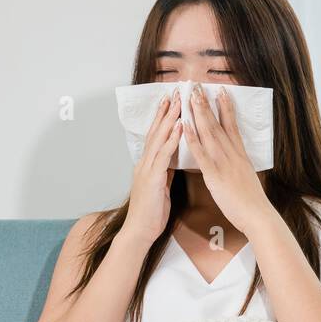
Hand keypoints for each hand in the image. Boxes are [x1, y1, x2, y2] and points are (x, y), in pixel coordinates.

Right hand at [123, 91, 181, 245]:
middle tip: (175, 90)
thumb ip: (164, 172)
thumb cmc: (151, 213)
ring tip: (178, 101)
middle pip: (156, 130)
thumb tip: (172, 161)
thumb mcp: (160, 187)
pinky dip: (172, 139)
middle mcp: (145, 162)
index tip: (172, 101)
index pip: (157, 136)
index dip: (164, 118)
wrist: (140, 231)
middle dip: (166, 110)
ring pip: (159, 138)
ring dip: (169, 118)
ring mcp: (147, 168)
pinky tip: (180, 126)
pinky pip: (164, 154)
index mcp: (149, 164)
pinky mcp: (152, 177)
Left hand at [182, 83, 274, 236]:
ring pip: (210, 133)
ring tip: (191, 96)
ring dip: (199, 113)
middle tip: (198, 86)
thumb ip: (239, 166)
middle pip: (218, 124)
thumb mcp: (248, 178)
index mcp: (241, 155)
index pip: (232, 126)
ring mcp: (224, 163)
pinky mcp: (215, 175)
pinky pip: (202, 153)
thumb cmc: (252, 202)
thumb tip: (235, 160)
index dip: (226, 108)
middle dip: (208, 104)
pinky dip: (193, 137)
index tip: (221, 92)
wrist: (258, 215)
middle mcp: (233, 154)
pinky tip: (186, 125)